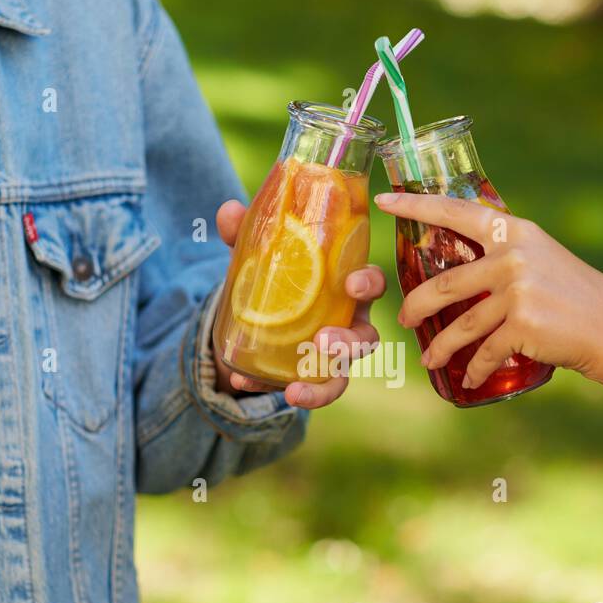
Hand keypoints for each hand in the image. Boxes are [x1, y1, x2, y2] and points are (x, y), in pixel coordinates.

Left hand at [212, 199, 385, 407]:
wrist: (252, 311)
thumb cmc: (275, 276)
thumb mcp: (257, 253)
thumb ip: (246, 234)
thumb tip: (229, 211)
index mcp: (345, 288)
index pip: (373, 284)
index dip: (369, 284)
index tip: (352, 284)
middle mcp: (346, 324)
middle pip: (366, 339)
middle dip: (350, 344)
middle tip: (323, 340)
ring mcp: (328, 356)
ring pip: (340, 378)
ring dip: (322, 388)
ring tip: (293, 391)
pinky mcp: (303, 377)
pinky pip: (296, 390)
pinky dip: (267, 388)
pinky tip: (241, 382)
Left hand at [375, 191, 602, 389]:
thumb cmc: (573, 293)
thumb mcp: (540, 256)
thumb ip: (503, 253)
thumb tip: (461, 260)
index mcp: (514, 231)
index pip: (456, 211)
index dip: (416, 205)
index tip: (383, 200)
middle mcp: (513, 256)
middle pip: (445, 283)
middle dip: (417, 306)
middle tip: (404, 320)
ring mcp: (518, 291)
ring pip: (461, 325)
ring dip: (440, 347)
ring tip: (429, 360)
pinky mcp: (523, 325)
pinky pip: (485, 352)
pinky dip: (475, 370)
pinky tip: (468, 380)